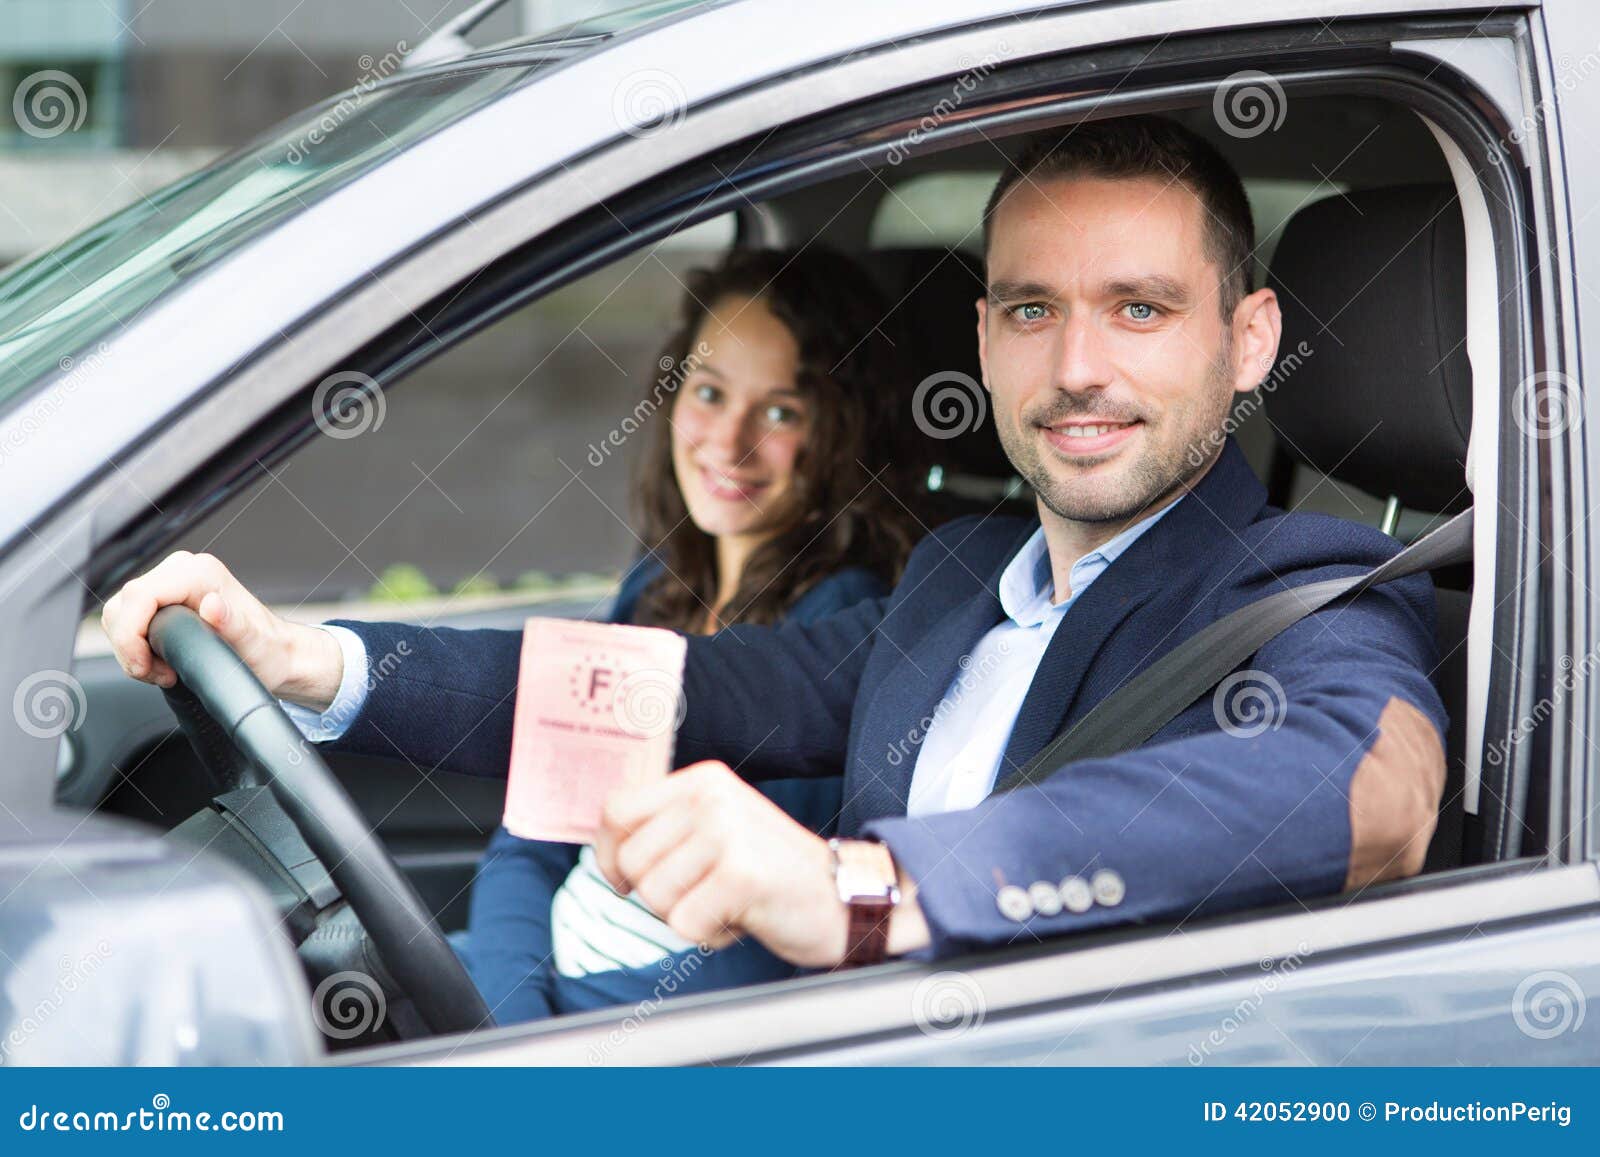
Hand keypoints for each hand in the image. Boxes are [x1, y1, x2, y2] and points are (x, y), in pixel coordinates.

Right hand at [100, 550, 341, 708]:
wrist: (275, 655)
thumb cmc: (267, 649)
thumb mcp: (251, 642)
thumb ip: (231, 623)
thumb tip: (212, 605)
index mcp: (200, 573)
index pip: (138, 595)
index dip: (130, 635)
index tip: (144, 666)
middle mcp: (183, 570)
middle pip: (123, 605)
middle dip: (130, 646)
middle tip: (158, 673)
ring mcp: (171, 583)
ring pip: (120, 613)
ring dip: (132, 648)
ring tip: (163, 670)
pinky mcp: (165, 598)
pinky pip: (128, 619)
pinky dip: (135, 646)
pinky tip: (161, 661)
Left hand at [594, 761, 848, 967]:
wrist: (844, 895)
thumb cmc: (771, 873)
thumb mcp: (718, 829)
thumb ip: (669, 829)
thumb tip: (607, 855)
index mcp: (702, 780)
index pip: (616, 810)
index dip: (608, 854)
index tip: (624, 880)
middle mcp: (711, 796)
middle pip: (631, 861)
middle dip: (657, 895)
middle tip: (702, 895)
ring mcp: (727, 832)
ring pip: (654, 896)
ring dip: (685, 916)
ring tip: (726, 904)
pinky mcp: (742, 874)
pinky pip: (684, 923)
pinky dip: (708, 935)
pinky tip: (740, 919)